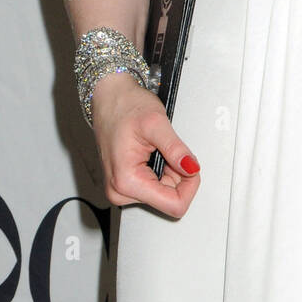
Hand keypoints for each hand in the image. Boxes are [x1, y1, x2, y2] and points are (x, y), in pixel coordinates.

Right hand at [90, 71, 200, 217]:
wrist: (110, 97)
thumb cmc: (125, 106)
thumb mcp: (157, 122)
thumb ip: (176, 148)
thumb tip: (192, 168)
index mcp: (126, 181)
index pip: (173, 205)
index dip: (189, 184)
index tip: (190, 164)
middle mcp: (120, 191)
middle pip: (169, 199)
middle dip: (177, 174)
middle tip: (167, 148)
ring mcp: (121, 189)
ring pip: (163, 193)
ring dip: (169, 171)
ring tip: (157, 148)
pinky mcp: (125, 183)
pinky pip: (155, 186)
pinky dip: (161, 170)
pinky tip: (153, 153)